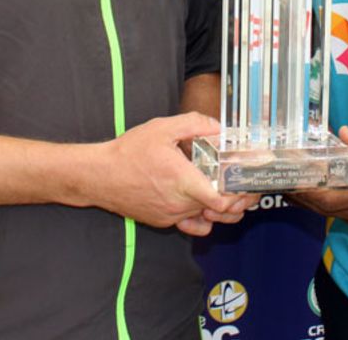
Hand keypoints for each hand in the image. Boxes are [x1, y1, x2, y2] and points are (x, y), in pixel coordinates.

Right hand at [95, 112, 237, 233]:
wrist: (99, 176)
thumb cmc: (128, 152)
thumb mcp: (161, 128)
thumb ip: (194, 124)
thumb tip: (219, 128)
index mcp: (182, 180)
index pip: (220, 201)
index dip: (238, 195)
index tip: (246, 183)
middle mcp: (179, 203)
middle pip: (220, 211)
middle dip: (238, 199)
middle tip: (247, 185)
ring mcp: (171, 215)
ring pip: (207, 218)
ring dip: (222, 208)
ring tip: (230, 192)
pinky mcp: (163, 221)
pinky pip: (191, 224)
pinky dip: (203, 218)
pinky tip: (205, 204)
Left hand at [290, 126, 347, 242]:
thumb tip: (342, 133)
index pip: (329, 201)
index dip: (307, 194)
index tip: (290, 183)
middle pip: (330, 212)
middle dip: (308, 199)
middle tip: (288, 185)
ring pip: (341, 218)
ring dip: (324, 204)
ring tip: (306, 188)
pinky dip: (342, 209)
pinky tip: (336, 195)